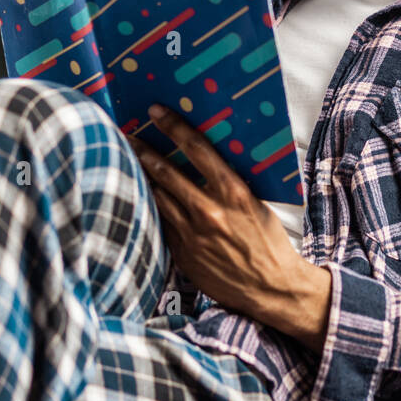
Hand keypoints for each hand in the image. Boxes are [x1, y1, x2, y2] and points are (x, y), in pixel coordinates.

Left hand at [127, 103, 330, 352]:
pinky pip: (162, 223)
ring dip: (142, 176)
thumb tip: (209, 161)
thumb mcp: (258, 204)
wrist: (271, 287)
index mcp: (234, 192)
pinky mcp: (183, 252)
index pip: (197, 150)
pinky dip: (152, 206)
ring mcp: (192, 233)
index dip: (174, 127)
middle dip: (145, 148)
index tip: (157, 112)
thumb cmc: (268, 242)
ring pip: (158, 196)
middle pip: (167, 171)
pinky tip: (143, 196)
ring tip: (129, 160)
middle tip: (129, 133)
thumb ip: (232, 185)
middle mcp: (209, 210)